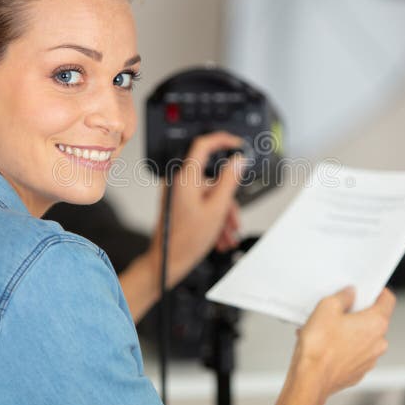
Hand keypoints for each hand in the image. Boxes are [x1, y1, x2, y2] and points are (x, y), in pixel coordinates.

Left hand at [146, 131, 245, 287]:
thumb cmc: (186, 240)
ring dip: (222, 214)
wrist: (167, 263)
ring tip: (227, 235)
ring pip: (210, 195)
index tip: (237, 145)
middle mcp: (180, 182)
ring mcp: (178, 194)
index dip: (223, 140)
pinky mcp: (179, 205)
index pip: (203, 145)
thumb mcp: (216, 209)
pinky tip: (219, 237)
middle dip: (228, 200)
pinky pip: (202, 204)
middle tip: (234, 220)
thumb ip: (229, 181)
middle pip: (213, 179)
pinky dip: (213, 218)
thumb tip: (238, 161)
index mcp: (186, 178)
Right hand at [267, 288, 395, 404]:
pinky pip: (354, 353)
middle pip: (374, 319)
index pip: (388, 300)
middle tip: (338, 310)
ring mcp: (369, 360)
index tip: (367, 289)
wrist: (310, 379)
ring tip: (326, 330)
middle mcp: (378, 343)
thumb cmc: (319, 347)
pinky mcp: (358, 372)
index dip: (377, 291)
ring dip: (349, 332)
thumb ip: (343, 296)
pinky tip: (325, 345)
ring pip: (363, 338)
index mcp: (376, 323)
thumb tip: (349, 294)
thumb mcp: (327, 307)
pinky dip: (343, 348)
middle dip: (357, 313)